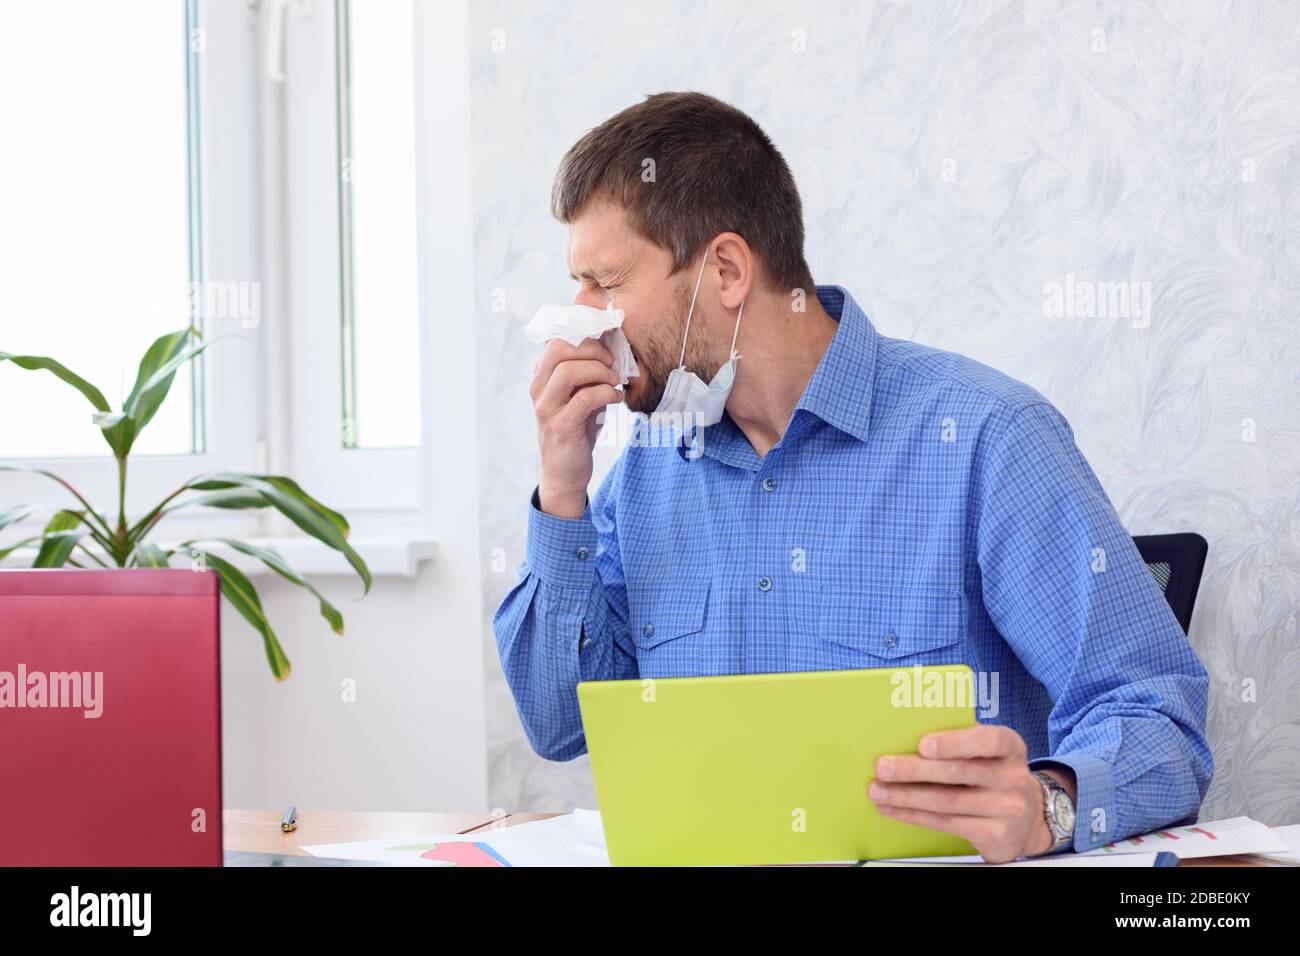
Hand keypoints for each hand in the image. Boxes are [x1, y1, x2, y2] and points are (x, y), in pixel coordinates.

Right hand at [530, 338, 621, 517]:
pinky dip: (605, 393)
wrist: (564, 473)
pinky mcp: (560, 426)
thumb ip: (587, 373)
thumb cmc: (576, 429)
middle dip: (592, 349)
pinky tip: (615, 397)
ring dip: (599, 371)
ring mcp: (546, 407)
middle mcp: (538, 389)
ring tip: (613, 382)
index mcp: (541, 377)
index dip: (584, 335)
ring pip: (568, 371)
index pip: (555, 339)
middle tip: (611, 362)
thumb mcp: (579, 395)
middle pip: (559, 348)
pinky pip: (584, 398)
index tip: (607, 346)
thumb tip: (611, 346)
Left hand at [868, 725, 1074, 862]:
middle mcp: (1013, 777)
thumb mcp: (987, 754)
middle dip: (914, 770)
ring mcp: (1007, 808)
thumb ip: (959, 743)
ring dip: (905, 796)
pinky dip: (913, 815)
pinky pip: (946, 823)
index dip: (955, 742)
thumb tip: (903, 735)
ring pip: (946, 801)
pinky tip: (892, 808)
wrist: (1027, 819)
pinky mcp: (995, 834)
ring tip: (878, 790)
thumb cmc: (993, 774)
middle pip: (958, 773)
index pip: (989, 740)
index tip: (923, 744)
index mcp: (1010, 747)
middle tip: (883, 767)